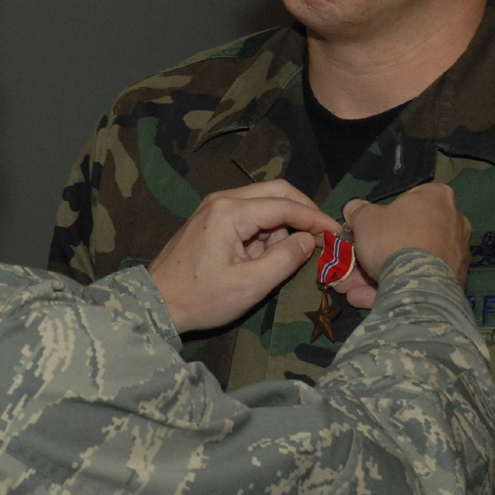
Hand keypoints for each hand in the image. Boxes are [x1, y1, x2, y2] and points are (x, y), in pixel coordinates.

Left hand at [149, 180, 341, 331]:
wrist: (157, 302)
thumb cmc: (201, 297)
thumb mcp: (250, 286)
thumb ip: (285, 260)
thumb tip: (309, 240)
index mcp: (230, 212)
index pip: (285, 205)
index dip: (315, 218)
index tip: (337, 233)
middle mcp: (222, 199)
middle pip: (276, 191)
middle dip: (303, 213)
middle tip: (324, 235)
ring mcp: (215, 206)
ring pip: (264, 202)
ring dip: (282, 225)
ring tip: (284, 259)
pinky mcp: (212, 217)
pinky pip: (249, 213)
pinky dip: (265, 230)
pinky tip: (264, 256)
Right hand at [342, 183, 471, 287]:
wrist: (418, 285)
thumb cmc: (393, 239)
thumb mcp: (365, 219)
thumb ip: (358, 211)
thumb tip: (354, 208)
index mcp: (437, 198)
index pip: (410, 198)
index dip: (386, 214)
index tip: (370, 227)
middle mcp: (453, 223)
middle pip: (408, 235)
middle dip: (378, 251)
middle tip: (354, 262)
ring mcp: (455, 255)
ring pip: (411, 262)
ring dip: (380, 274)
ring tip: (351, 288)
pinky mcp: (452, 282)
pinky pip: (419, 281)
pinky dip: (394, 288)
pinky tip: (366, 298)